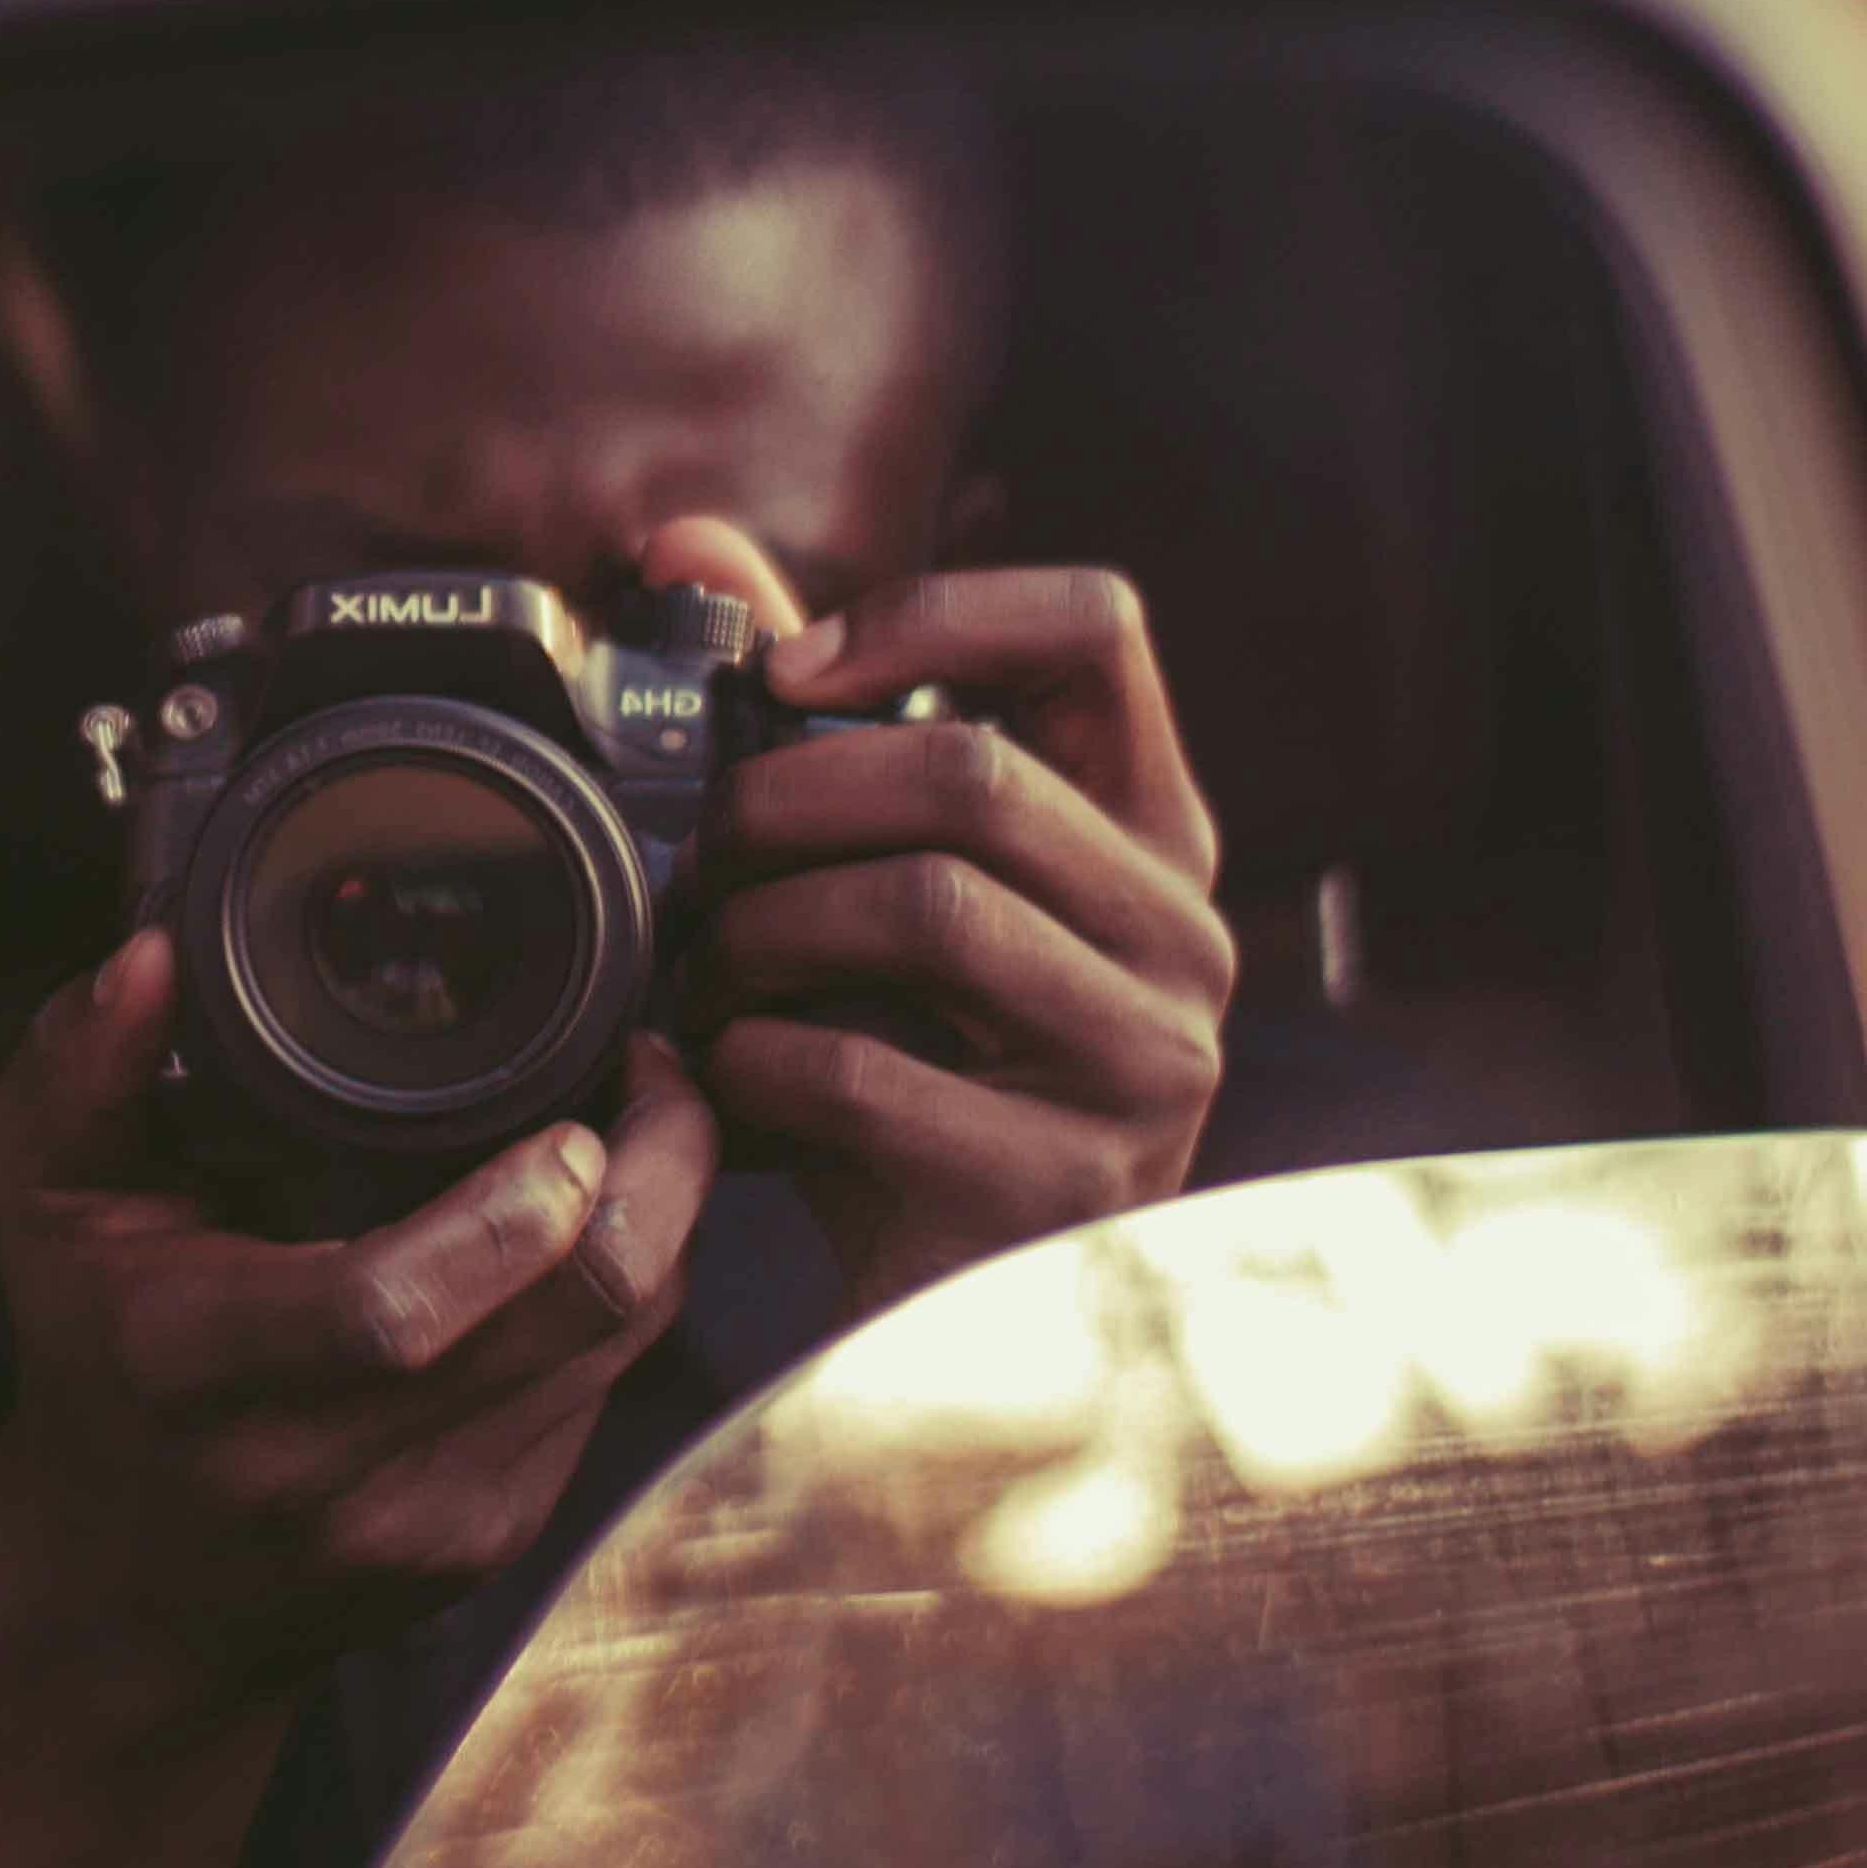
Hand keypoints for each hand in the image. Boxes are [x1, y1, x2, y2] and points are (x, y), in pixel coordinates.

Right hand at [0, 922, 720, 1724]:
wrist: (130, 1600)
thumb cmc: (93, 1364)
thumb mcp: (40, 1202)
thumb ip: (78, 1070)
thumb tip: (153, 958)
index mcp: (198, 1366)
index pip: (385, 1309)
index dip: (508, 1214)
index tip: (569, 1117)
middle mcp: (322, 1463)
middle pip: (567, 1318)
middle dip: (657, 1181)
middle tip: (659, 1074)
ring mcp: (425, 1518)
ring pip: (616, 1348)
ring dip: (660, 1225)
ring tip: (643, 1123)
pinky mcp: (491, 1539)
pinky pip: (605, 1388)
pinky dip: (614, 1295)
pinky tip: (589, 1229)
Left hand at [651, 520, 1233, 1315]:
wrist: (930, 1322)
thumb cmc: (901, 1075)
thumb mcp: (865, 887)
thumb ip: (797, 718)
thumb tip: (683, 544)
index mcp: (1146, 830)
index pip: (1100, 625)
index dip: (931, 611)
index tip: (789, 673)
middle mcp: (1183, 937)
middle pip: (975, 773)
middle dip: (787, 798)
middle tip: (700, 854)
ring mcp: (1146, 1068)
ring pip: (929, 907)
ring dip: (766, 928)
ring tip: (707, 968)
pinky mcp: (1063, 1188)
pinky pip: (871, 1072)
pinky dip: (756, 1061)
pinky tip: (726, 1078)